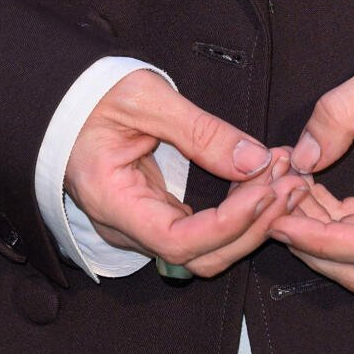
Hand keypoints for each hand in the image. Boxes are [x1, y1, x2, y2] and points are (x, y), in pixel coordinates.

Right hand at [65, 65, 307, 276]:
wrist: (63, 100)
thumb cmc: (91, 96)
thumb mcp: (145, 99)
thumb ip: (201, 131)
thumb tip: (253, 160)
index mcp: (111, 200)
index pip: (177, 242)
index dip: (228, 225)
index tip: (264, 192)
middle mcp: (125, 225)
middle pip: (199, 256)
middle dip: (253, 224)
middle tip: (290, 181)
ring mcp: (141, 224)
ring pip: (206, 250)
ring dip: (252, 222)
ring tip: (286, 181)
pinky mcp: (157, 214)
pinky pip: (203, 230)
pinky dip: (239, 212)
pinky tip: (264, 184)